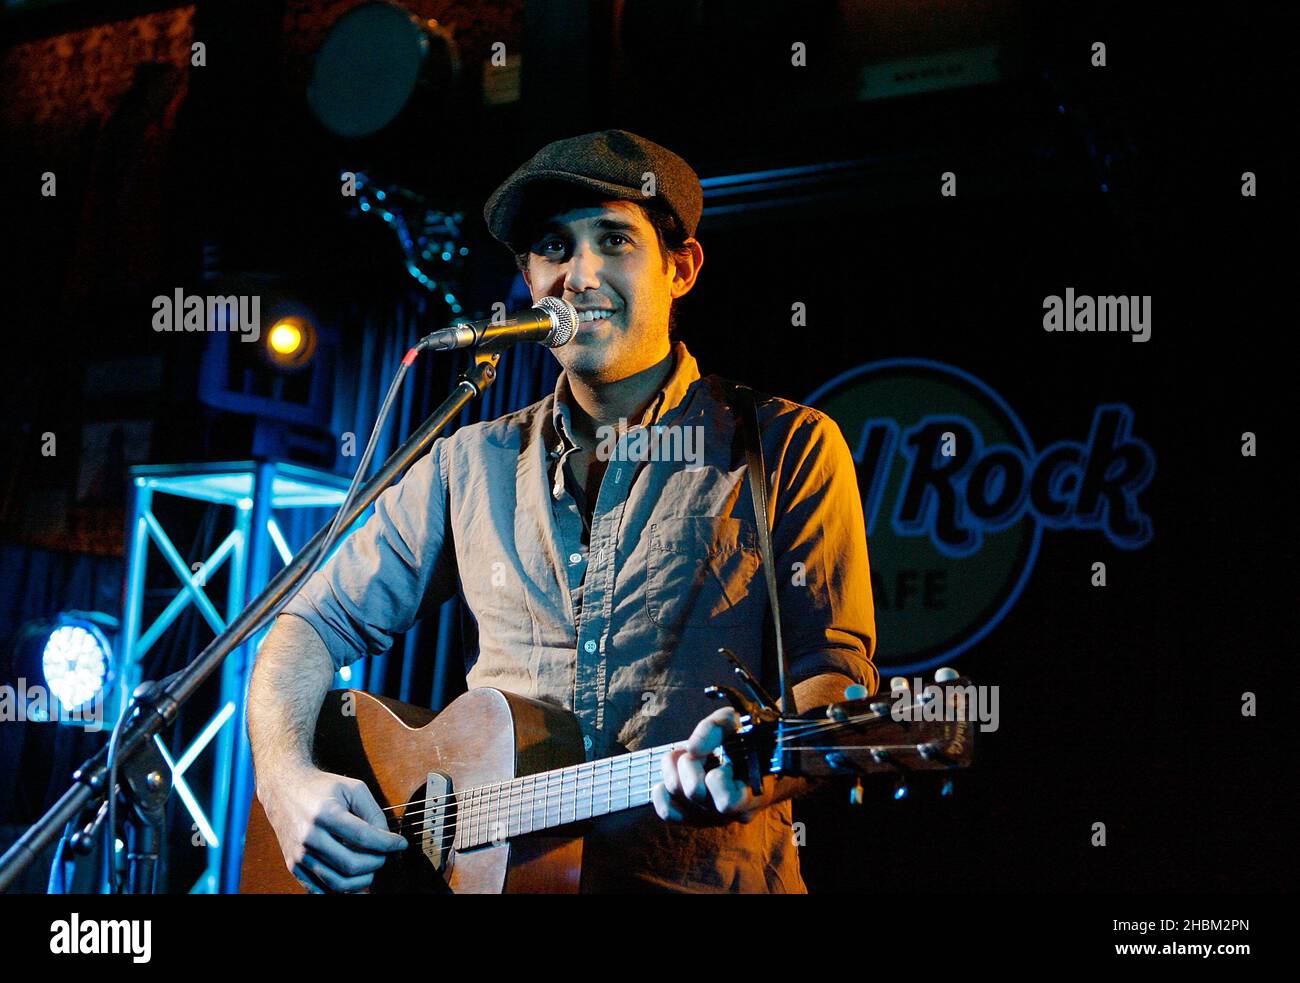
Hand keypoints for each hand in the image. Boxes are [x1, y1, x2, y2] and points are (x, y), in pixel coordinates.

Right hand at [258, 765, 407, 892]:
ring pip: (337, 883)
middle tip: (384, 855)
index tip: (401, 845)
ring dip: (362, 881)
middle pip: (351, 865)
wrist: (284, 788)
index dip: (388, 844)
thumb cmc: (321, 787)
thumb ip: (373, 812)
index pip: (364, 838)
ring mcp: (299, 854)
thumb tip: (386, 839)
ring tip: (371, 869)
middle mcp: (309, 837)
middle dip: (376, 863)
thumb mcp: (353, 788)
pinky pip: (319, 890)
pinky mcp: (293, 865)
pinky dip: (340, 891)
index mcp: (326, 814)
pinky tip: (353, 881)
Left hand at [651, 707, 775, 824]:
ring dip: (673, 769)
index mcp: (752, 795)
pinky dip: (661, 793)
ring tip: (683, 756)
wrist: (754, 762)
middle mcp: (731, 813)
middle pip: (694, 793)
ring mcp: (711, 818)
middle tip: (696, 752)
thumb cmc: (745, 740)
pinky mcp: (693, 818)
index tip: (724, 761)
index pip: (727, 801)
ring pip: (677, 798)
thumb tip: (692, 749)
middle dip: (690, 763)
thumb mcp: (737, 722)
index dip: (718, 777)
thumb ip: (714, 729)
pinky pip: (666, 812)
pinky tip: (671, 776)